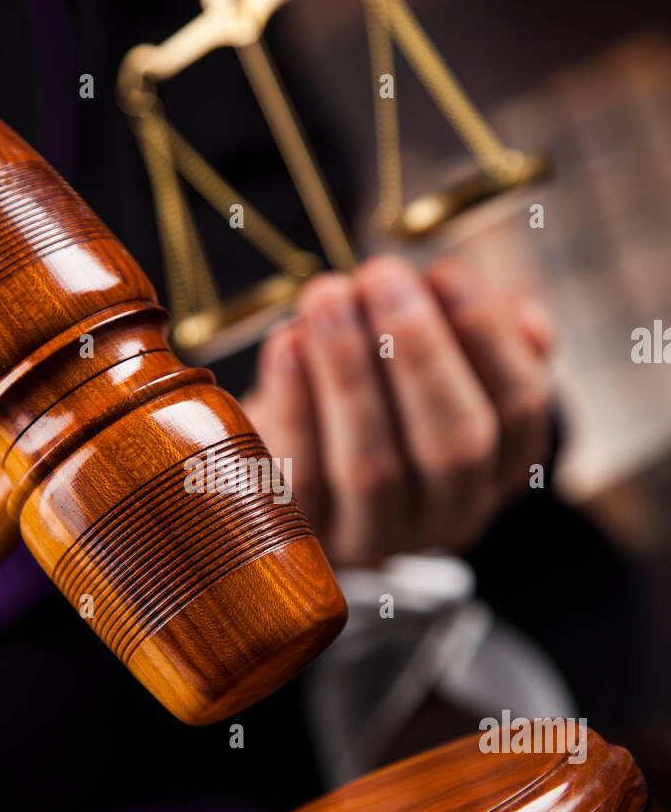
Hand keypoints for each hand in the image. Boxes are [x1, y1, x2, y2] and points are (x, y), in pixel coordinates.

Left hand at [242, 255, 551, 566]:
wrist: (294, 469)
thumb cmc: (380, 396)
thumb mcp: (444, 367)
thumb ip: (485, 339)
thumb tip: (525, 320)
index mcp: (500, 470)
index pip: (518, 411)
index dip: (488, 338)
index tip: (447, 271)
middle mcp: (449, 516)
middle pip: (453, 446)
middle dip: (420, 353)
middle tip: (382, 275)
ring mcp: (377, 538)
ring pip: (373, 468)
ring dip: (350, 371)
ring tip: (327, 295)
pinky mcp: (305, 540)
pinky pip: (301, 480)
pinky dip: (294, 407)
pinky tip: (285, 344)